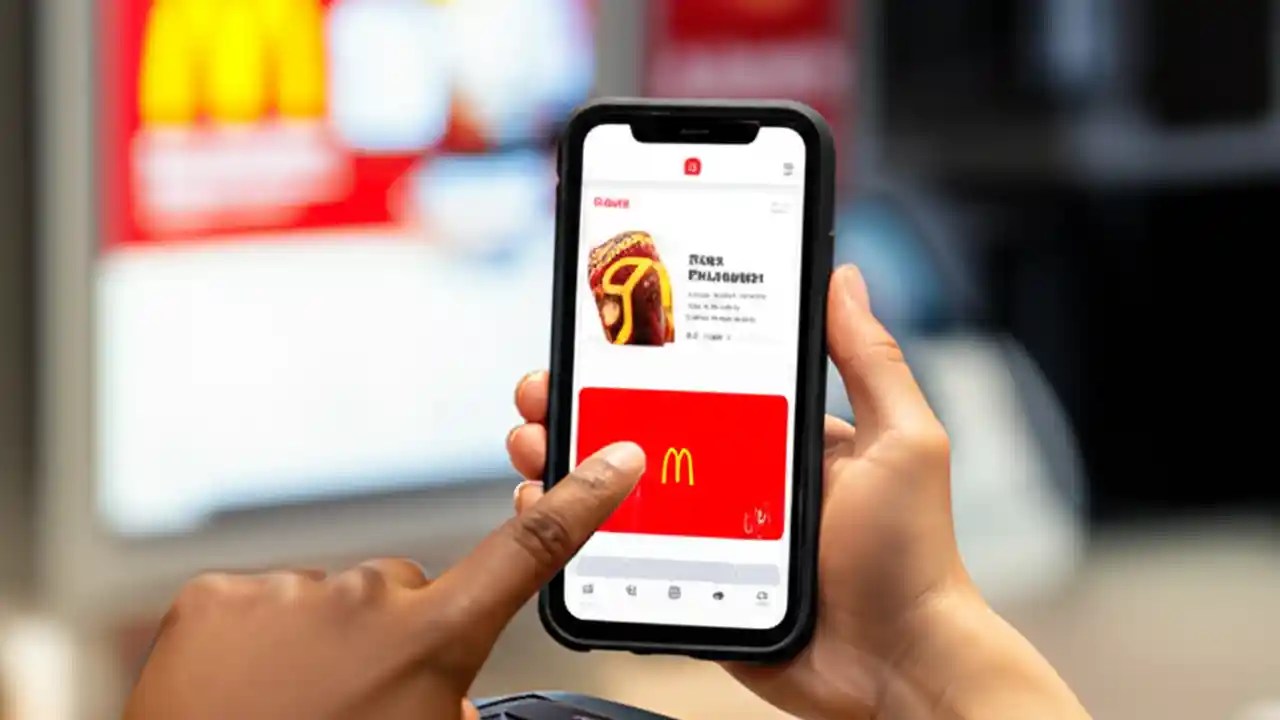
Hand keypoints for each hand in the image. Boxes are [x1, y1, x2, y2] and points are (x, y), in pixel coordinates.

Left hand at [125, 442, 646, 719]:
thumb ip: (453, 705)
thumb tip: (450, 699)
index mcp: (433, 643)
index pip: (528, 555)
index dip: (581, 502)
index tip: (615, 460)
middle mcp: (367, 601)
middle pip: (405, 591)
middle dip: (390, 637)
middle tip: (355, 703)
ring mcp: (287, 593)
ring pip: (329, 604)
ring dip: (319, 646)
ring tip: (289, 706)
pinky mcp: (217, 596)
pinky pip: (262, 605)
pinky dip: (257, 644)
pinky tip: (244, 689)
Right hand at [507, 265, 1088, 719]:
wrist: (898, 666)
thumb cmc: (911, 556)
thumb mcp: (901, 441)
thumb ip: (869, 360)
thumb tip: (844, 276)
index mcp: (773, 437)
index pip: (690, 385)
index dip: (636, 362)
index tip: (592, 340)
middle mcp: (732, 478)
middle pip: (638, 429)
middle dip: (580, 405)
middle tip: (541, 393)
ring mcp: (705, 532)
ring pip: (616, 487)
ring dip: (564, 461)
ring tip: (533, 444)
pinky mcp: (688, 583)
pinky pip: (619, 552)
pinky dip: (575, 529)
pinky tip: (551, 511)